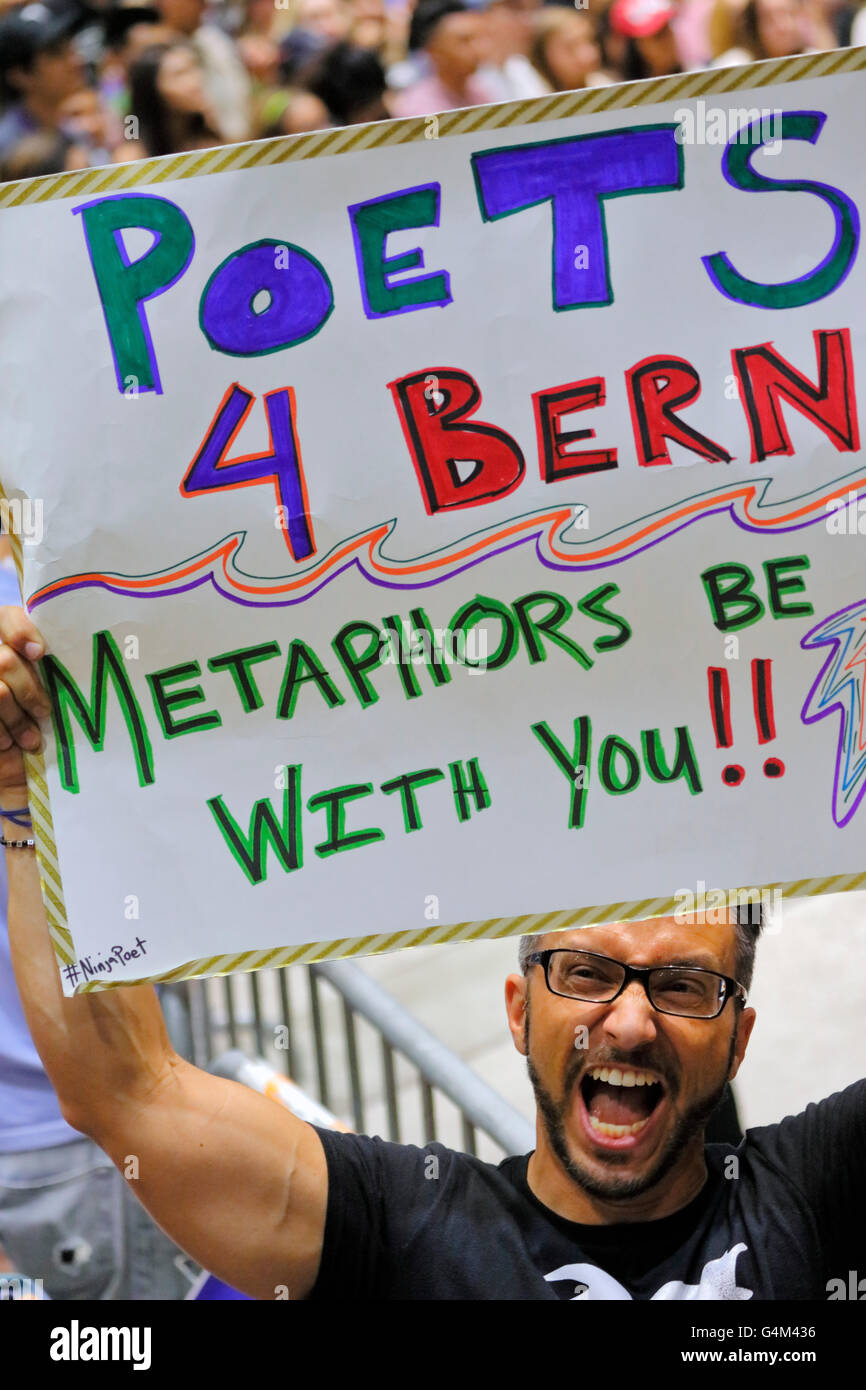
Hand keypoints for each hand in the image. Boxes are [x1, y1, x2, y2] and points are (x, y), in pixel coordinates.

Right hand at [0, 606, 50, 799]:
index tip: (41, 653)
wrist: (11, 766)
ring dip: (16, 718)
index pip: (6, 617)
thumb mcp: (51, 695)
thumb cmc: (40, 726)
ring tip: (30, 739)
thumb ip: (54, 675)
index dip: (20, 630)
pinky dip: (0, 731)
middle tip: (44, 712)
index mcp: (11, 648)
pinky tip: (7, 743)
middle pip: (5, 660)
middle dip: (28, 690)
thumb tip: (86, 662)